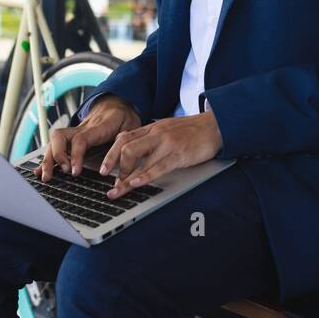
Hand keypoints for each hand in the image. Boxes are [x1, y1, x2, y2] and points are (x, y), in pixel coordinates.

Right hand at [39, 94, 140, 181]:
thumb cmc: (124, 117)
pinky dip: (47, 158)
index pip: (80, 139)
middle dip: (56, 156)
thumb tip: (121, 156)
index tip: (74, 171)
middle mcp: (82, 128)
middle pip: (60, 136)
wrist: (118, 103)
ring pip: (55, 141)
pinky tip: (40, 171)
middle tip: (60, 173)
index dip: (75, 155)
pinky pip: (55, 145)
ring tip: (46, 177)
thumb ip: (126, 139)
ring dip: (48, 159)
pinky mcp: (71, 137)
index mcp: (98, 126)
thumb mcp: (131, 126)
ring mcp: (75, 131)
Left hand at [100, 110, 222, 198]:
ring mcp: (166, 144)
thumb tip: (131, 148)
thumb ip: (149, 137)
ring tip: (118, 191)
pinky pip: (157, 167)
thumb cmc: (191, 130)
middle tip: (110, 182)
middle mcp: (155, 134)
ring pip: (138, 158)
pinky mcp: (178, 154)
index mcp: (151, 129)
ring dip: (125, 178)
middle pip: (125, 148)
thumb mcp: (166, 129)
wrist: (214, 126)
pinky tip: (136, 184)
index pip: (123, 139)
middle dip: (114, 167)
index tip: (104, 170)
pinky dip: (144, 177)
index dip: (110, 155)